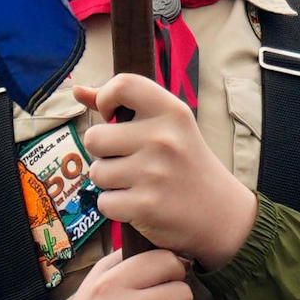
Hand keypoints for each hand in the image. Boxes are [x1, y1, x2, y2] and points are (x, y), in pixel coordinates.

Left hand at [78, 73, 257, 266]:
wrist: (221, 214)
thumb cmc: (186, 164)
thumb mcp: (167, 127)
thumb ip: (123, 106)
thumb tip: (77, 90)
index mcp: (172, 111)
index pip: (123, 85)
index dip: (106, 98)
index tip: (112, 117)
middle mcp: (163, 138)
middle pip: (95, 137)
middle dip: (103, 153)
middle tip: (129, 161)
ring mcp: (154, 173)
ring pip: (96, 172)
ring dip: (109, 182)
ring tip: (137, 183)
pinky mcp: (146, 206)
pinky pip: (104, 202)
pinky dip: (116, 207)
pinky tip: (139, 204)